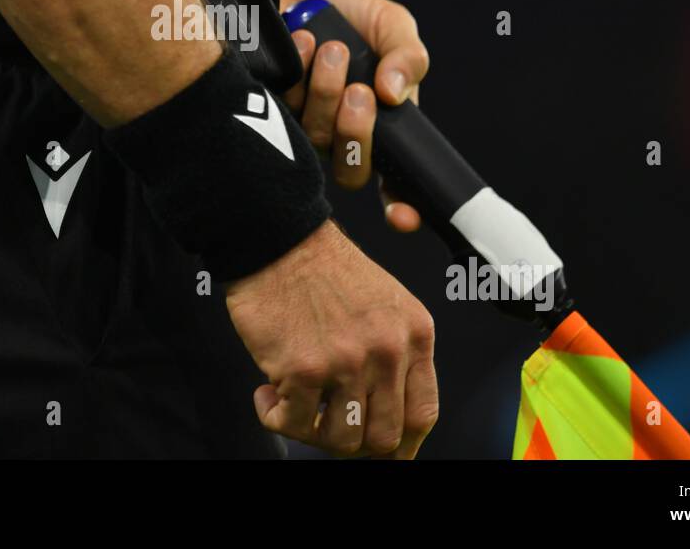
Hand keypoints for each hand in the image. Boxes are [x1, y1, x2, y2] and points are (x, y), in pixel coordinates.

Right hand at [225, 220, 438, 457]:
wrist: (278, 238)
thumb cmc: (322, 270)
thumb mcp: (385, 304)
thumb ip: (395, 354)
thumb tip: (388, 416)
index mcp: (414, 334)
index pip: (423, 414)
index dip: (403, 444)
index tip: (383, 451)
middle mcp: (387, 351)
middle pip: (383, 438)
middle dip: (352, 443)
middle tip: (325, 424)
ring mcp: (346, 362)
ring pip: (341, 440)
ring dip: (312, 431)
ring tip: (293, 402)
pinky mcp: (302, 369)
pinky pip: (293, 424)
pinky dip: (274, 417)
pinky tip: (267, 393)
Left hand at [280, 0, 428, 231]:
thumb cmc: (356, 15)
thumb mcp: (394, 26)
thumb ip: (407, 57)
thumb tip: (394, 94)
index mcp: (381, 129)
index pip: (396, 186)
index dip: (401, 209)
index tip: (402, 216)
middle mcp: (342, 138)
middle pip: (350, 170)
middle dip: (355, 132)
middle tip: (358, 89)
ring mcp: (304, 129)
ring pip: (315, 138)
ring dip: (324, 93)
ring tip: (331, 49)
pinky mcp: (269, 111)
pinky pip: (280, 111)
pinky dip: (296, 76)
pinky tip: (303, 43)